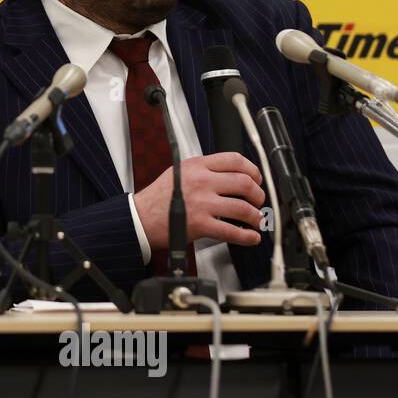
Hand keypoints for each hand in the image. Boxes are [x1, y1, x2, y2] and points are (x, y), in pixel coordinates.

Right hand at [134, 152, 265, 251]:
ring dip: (255, 217)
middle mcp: (201, 182)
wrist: (140, 219)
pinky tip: (251, 237)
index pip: (234, 160)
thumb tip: (230, 176)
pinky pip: (232, 231)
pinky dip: (247, 236)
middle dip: (258, 195)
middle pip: (244, 183)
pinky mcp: (200, 224)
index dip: (252, 170)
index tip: (256, 179)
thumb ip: (202, 171)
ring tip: (255, 220)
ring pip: (243, 208)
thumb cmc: (157, 199)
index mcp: (196, 166)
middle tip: (258, 201)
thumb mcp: (178, 173)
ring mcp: (201, 203)